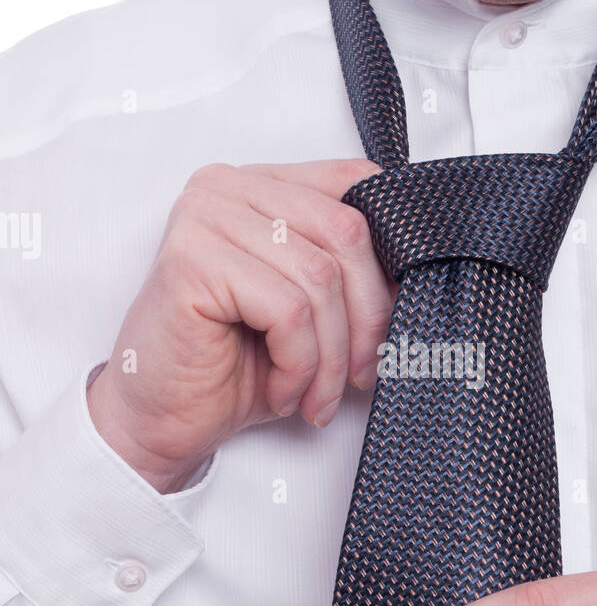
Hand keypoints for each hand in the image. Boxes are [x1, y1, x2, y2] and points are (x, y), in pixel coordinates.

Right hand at [87, 159, 391, 491]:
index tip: (395, 320)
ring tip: (318, 395)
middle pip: (348, 231)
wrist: (163, 421)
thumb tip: (425, 274)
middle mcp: (228, 186)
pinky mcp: (192, 261)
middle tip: (362, 373)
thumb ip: (354, 272)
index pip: (357, 184)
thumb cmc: (235, 366)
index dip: (391, 257)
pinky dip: (300, 362)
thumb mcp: (313, 309)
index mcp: (263, 184)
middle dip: (369, 316)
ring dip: (332, 354)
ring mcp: (205, 217)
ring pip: (321, 277)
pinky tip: (283, 389)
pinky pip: (288, 310)